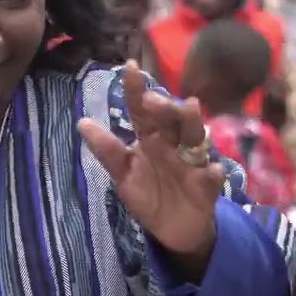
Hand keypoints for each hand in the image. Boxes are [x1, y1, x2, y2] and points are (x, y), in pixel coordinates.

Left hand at [77, 64, 221, 269]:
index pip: (142, 111)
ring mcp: (192, 162)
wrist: (173, 229)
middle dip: (164, 106)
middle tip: (151, 98)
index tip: (129, 66)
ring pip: (196, 137)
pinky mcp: (207, 185)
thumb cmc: (149, 194)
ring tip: (190, 107)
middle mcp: (173, 143)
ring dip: (192, 123)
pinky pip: (212, 177)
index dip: (136, 90)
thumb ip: (107, 151)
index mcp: (151, 138)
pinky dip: (213, 173)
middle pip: (171, 118)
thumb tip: (82, 122)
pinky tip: (211, 170)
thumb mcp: (123, 174)